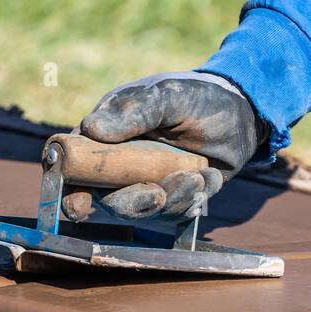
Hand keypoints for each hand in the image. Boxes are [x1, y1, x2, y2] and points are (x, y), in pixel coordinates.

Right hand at [63, 71, 264, 221]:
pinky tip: (210, 178)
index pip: (76, 166)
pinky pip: (174, 214)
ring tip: (197, 177)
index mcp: (106, 137)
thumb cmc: (196, 97)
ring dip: (171, 201)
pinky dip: (192, 201)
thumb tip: (91, 128)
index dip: (70, 188)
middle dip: (132, 203)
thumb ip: (133, 112)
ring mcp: (147, 183)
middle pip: (110, 200)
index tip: (78, 205)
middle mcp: (122, 165)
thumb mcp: (167, 97)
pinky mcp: (174, 197)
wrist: (240, 113)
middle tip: (158, 194)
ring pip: (145, 211)